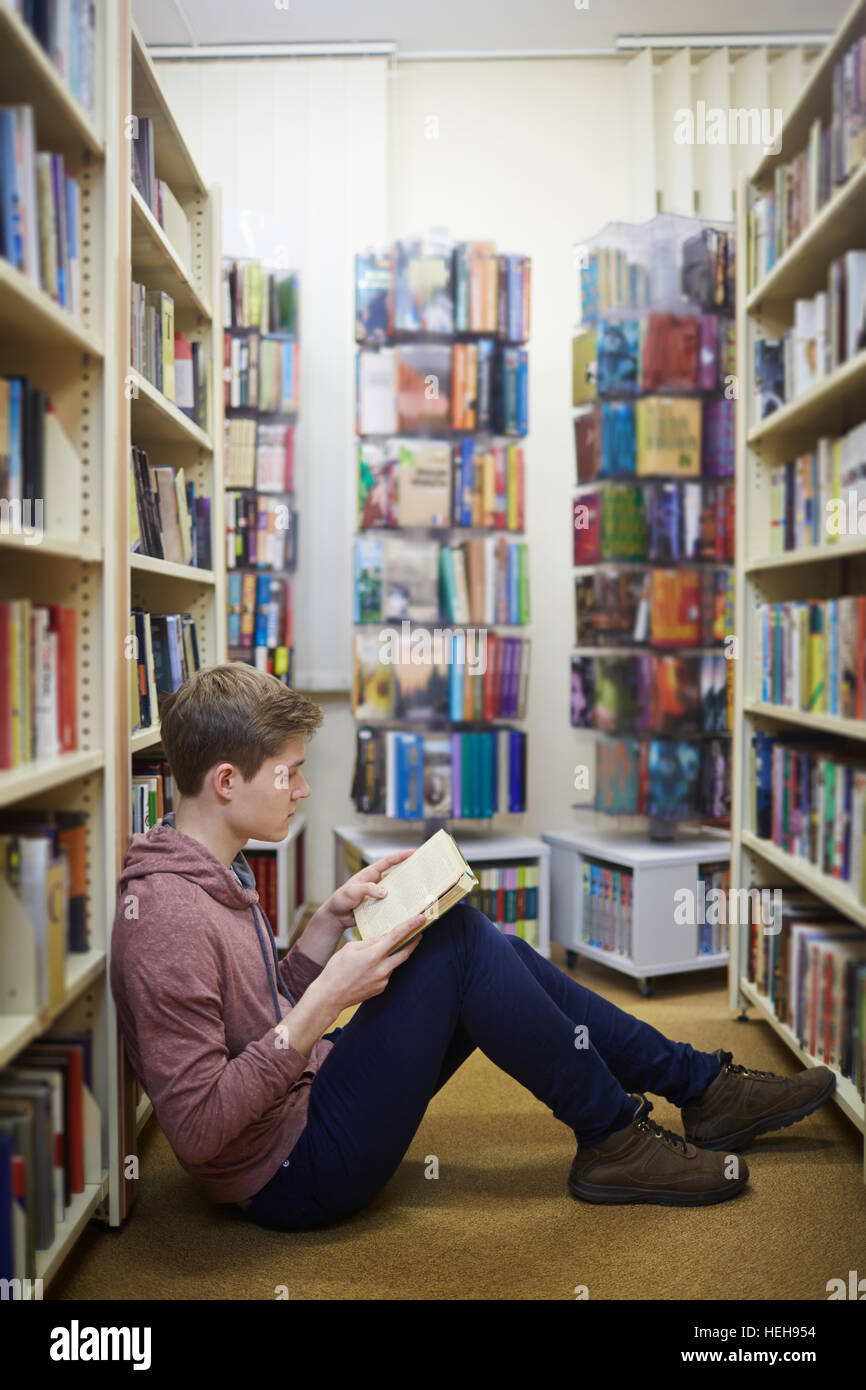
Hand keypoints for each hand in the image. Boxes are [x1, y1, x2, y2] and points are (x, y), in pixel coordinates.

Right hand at [311, 914, 425, 1014]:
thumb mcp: (350, 948)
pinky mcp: (381, 988)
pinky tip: (374, 965)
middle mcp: (382, 969)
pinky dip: (385, 965)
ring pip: (395, 962)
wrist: (330, 996)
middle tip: (419, 931)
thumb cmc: (336, 970)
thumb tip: (384, 937)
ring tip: (389, 947)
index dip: (410, 926)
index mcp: (373, 956)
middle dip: (414, 940)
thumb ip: (370, 942)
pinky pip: (387, 972)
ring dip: (396, 954)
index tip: (421, 918)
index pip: (396, 936)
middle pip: (405, 952)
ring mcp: (383, 980)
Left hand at [316, 849, 416, 931]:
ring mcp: (378, 895)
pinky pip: (391, 905)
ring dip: (405, 893)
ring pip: (395, 892)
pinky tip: (408, 911)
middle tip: (423, 874)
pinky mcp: (379, 907)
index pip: (388, 862)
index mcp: (370, 874)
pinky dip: (399, 907)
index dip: (400, 856)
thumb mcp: (351, 891)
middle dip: (408, 874)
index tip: (413, 852)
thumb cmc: (340, 900)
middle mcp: (377, 883)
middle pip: (396, 876)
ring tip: (420, 894)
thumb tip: (385, 892)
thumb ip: (367, 889)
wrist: (336, 917)